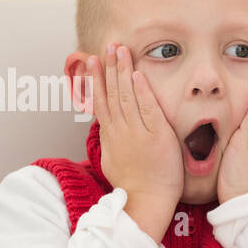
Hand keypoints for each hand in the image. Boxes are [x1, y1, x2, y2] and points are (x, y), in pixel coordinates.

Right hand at [88, 43, 183, 207]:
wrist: (145, 202)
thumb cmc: (133, 186)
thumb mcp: (112, 161)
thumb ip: (110, 142)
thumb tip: (106, 132)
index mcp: (110, 135)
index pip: (100, 101)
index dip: (96, 79)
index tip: (91, 61)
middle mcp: (120, 131)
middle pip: (112, 93)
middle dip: (109, 67)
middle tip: (107, 45)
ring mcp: (137, 133)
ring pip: (126, 95)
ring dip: (122, 71)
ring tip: (119, 50)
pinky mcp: (156, 137)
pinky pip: (148, 109)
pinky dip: (142, 91)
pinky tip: (137, 74)